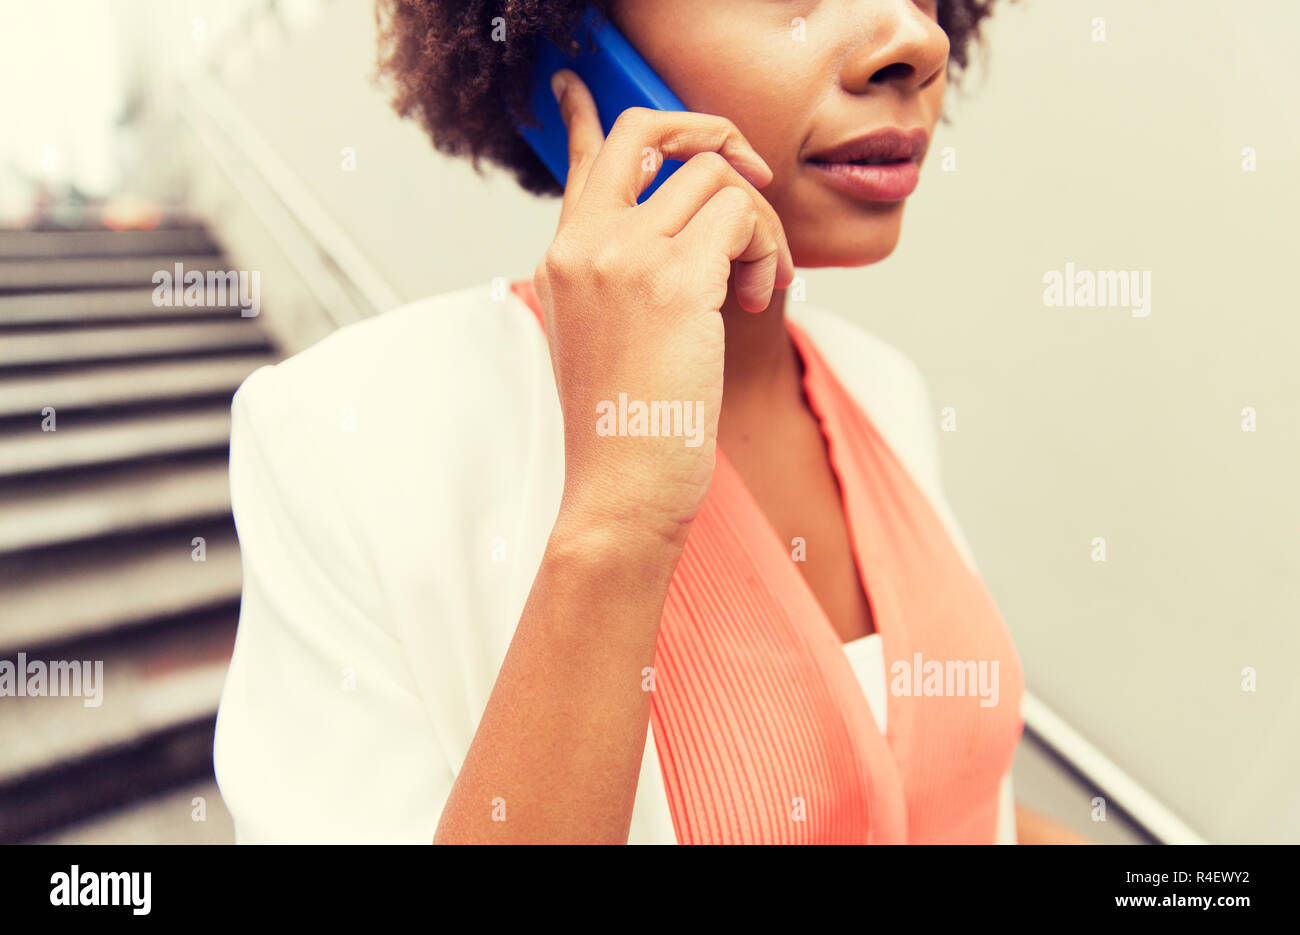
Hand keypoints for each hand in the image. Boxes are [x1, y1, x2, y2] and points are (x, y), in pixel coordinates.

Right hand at [534, 68, 794, 546]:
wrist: (619, 492)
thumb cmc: (626, 430)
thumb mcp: (606, 342)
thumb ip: (625, 280)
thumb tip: (690, 242)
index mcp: (563, 258)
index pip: (577, 163)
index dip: (582, 116)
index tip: (574, 86)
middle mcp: (583, 244)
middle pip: (645, 131)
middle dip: (711, 132)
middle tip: (749, 174)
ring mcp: (622, 257)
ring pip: (715, 176)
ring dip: (759, 223)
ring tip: (758, 284)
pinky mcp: (672, 280)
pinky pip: (742, 215)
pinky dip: (768, 249)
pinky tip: (760, 299)